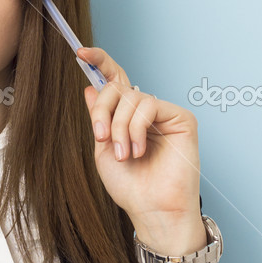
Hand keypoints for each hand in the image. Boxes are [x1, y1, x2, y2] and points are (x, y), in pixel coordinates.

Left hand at [79, 46, 202, 240]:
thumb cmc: (129, 186)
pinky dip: (137, 128)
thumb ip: (98, 116)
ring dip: (120, 127)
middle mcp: (144, 112)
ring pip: (132, 97)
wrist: (151, 210)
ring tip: (124, 154)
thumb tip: (89, 86)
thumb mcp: (103, 148)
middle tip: (100, 136)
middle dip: (103, 109)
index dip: (99, 62)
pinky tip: (139, 150)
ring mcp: (163, 113)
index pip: (114, 80)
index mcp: (125, 116)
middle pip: (117, 87)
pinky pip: (149, 105)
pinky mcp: (181, 118)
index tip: (80, 52)